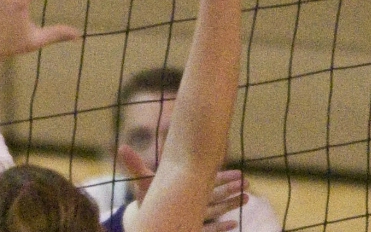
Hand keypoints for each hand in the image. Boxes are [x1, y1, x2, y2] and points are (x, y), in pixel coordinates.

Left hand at [117, 145, 248, 230]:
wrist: (146, 215)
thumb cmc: (148, 197)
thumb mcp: (143, 181)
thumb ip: (135, 166)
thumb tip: (122, 146)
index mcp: (186, 187)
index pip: (207, 180)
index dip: (222, 176)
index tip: (238, 171)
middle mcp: (194, 200)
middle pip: (216, 194)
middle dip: (231, 188)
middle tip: (247, 182)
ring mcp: (194, 214)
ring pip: (216, 209)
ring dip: (231, 204)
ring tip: (247, 197)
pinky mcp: (192, 227)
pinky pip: (209, 229)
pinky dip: (221, 227)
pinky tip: (234, 223)